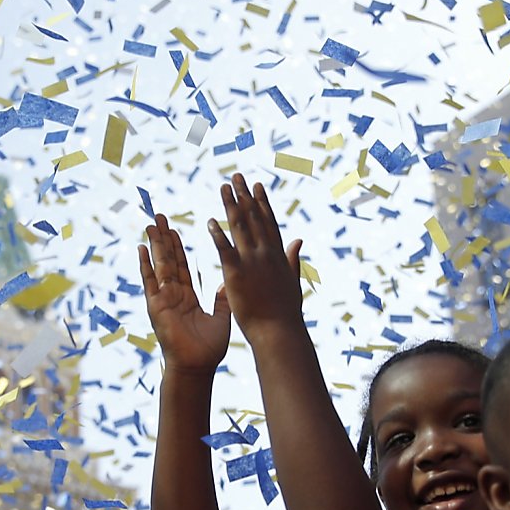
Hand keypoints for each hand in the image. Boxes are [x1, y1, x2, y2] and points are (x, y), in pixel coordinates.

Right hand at [139, 214, 230, 375]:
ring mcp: (163, 299)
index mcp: (187, 297)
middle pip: (168, 260)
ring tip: (151, 224)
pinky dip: (146, 265)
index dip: (178, 247)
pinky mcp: (156, 306)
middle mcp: (172, 295)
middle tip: (159, 216)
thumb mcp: (220, 318)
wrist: (197, 367)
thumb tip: (227, 283)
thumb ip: (221, 300)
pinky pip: (150, 282)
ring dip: (155, 244)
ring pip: (159, 265)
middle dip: (164, 238)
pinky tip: (142, 248)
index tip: (174, 228)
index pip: (181, 266)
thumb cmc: (209, 349)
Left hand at [208, 175, 304, 340]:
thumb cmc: (285, 312)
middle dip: (244, 196)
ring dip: (230, 206)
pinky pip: (225, 250)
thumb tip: (298, 240)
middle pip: (254, 218)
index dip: (262, 203)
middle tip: (236, 177)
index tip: (256, 186)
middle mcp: (266, 253)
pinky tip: (210, 222)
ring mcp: (252, 262)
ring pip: (240, 228)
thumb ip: (292, 257)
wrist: (278, 332)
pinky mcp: (236, 274)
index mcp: (278, 255)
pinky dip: (218, 235)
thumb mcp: (293, 279)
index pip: (269, 222)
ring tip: (223, 188)